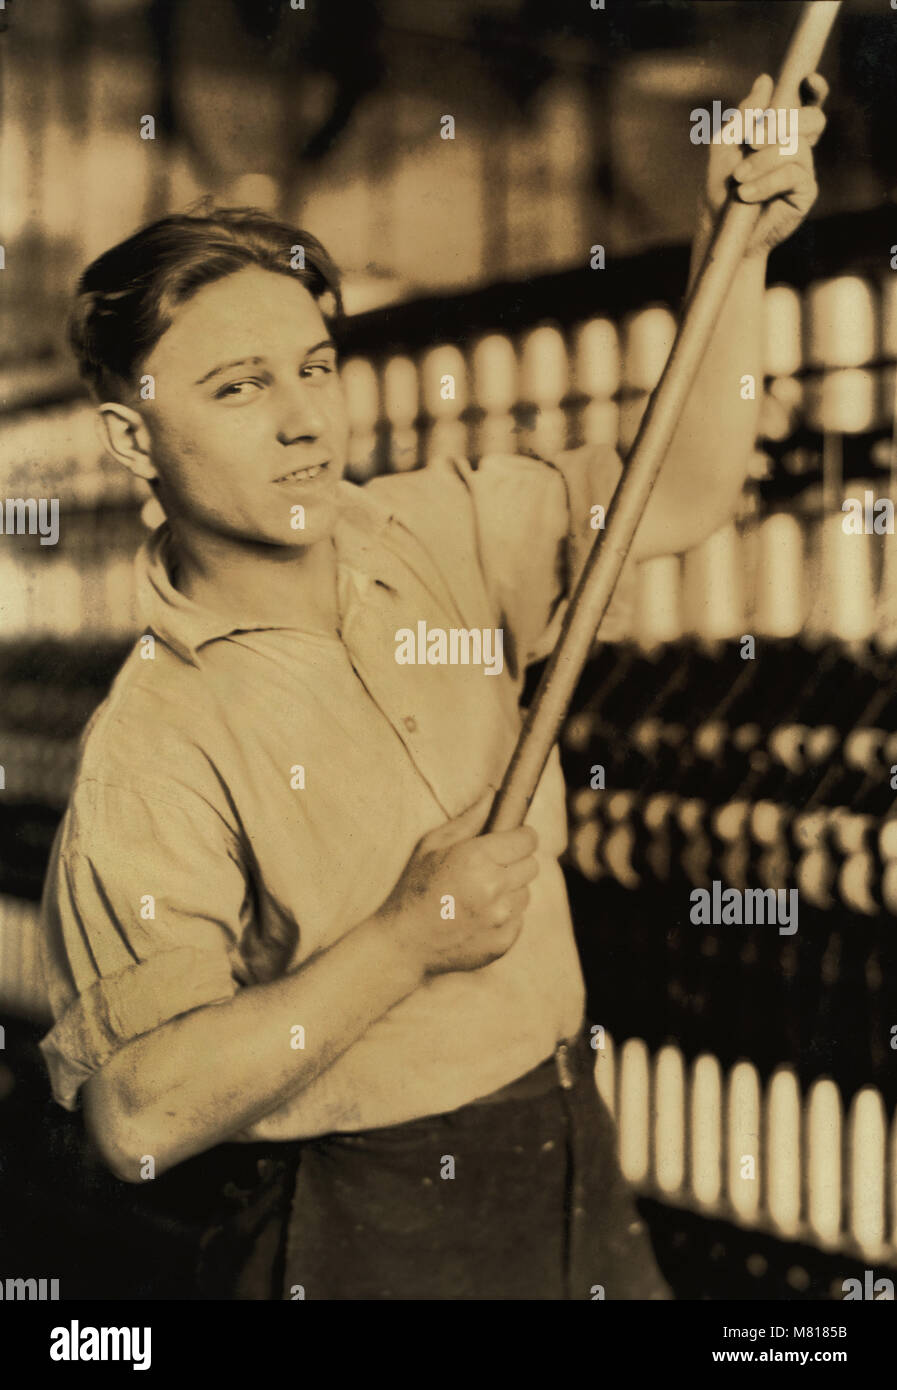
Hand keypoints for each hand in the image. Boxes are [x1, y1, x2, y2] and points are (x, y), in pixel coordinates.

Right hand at [376, 792, 539, 977]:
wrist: (404, 942)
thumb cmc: (415, 888)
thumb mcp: (432, 845)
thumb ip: (469, 819)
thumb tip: (493, 794)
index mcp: (476, 857)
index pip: (527, 840)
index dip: (520, 837)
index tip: (512, 840)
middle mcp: (493, 887)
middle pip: (532, 865)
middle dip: (516, 862)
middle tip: (492, 868)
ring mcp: (500, 917)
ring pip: (525, 893)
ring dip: (510, 890)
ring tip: (480, 895)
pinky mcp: (504, 941)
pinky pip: (519, 919)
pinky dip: (505, 916)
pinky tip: (479, 917)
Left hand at [699, 72, 827, 259]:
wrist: (720, 229)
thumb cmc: (721, 185)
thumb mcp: (725, 145)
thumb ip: (745, 114)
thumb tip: (765, 80)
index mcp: (781, 130)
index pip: (807, 103)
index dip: (814, 89)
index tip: (808, 81)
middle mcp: (797, 146)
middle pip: (813, 119)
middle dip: (781, 124)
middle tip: (751, 141)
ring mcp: (804, 169)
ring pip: (796, 147)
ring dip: (762, 161)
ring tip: (739, 178)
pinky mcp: (805, 192)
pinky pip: (794, 175)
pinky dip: (767, 182)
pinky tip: (746, 194)